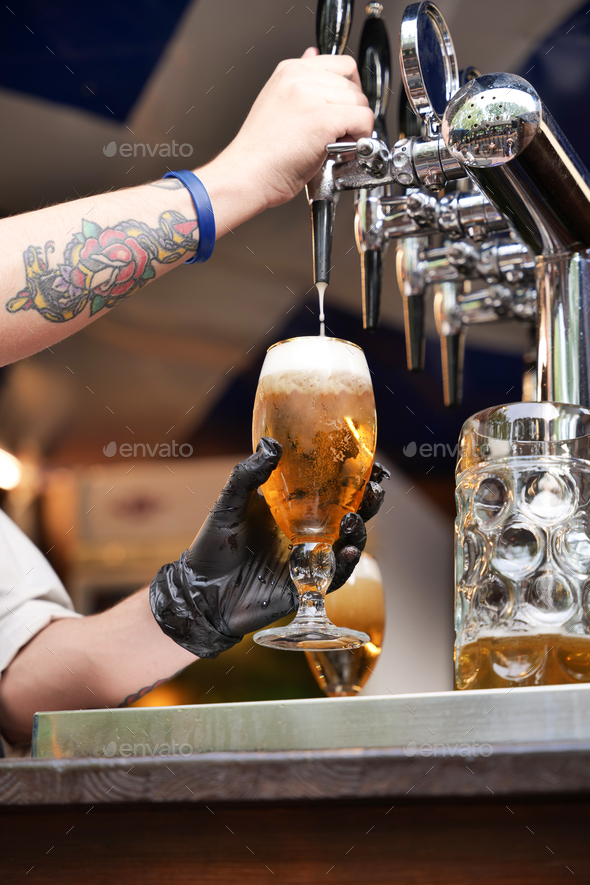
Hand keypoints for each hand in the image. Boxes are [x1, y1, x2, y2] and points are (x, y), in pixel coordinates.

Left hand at [150, 438, 387, 657]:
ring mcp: (309, 560)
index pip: (334, 489)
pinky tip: (348, 552)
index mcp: (294, 509)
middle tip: (374, 489)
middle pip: (351, 514)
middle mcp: (308, 533)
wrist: (201, 591)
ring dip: (359, 532)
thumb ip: (248, 474)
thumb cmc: (214, 544)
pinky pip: (333, 576)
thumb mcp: (230, 503)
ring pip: (347, 544)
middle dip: (369, 502)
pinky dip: (344, 565)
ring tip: (352, 520)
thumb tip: (272, 444)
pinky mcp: (306, 586)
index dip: (358, 477)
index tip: (372, 463)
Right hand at [196, 49, 373, 224]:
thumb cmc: (260, 154)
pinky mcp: (323, 119)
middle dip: (352, 111)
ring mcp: (311, 97)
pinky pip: (363, 120)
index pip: (339, 65)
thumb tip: (314, 61)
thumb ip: (301, 84)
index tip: (343, 110)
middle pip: (352, 84)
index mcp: (289, 71)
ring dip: (356, 125)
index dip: (348, 91)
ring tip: (336, 144)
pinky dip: (361, 137)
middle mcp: (299, 78)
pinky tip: (342, 150)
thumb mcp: (278, 105)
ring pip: (360, 102)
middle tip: (338, 134)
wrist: (246, 175)